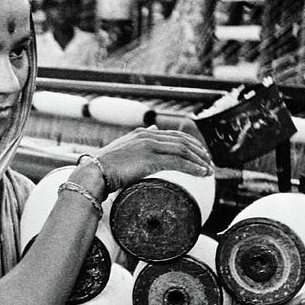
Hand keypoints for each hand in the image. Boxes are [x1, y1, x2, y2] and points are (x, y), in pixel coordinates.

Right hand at [96, 126, 214, 191]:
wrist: (94, 173)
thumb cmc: (105, 167)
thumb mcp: (123, 149)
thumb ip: (139, 141)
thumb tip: (154, 131)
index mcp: (142, 134)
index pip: (173, 135)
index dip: (191, 144)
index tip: (200, 154)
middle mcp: (148, 136)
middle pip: (182, 141)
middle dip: (199, 152)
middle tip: (209, 163)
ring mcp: (149, 146)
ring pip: (183, 150)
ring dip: (199, 160)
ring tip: (209, 170)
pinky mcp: (149, 159)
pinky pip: (177, 162)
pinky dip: (192, 167)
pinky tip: (201, 173)